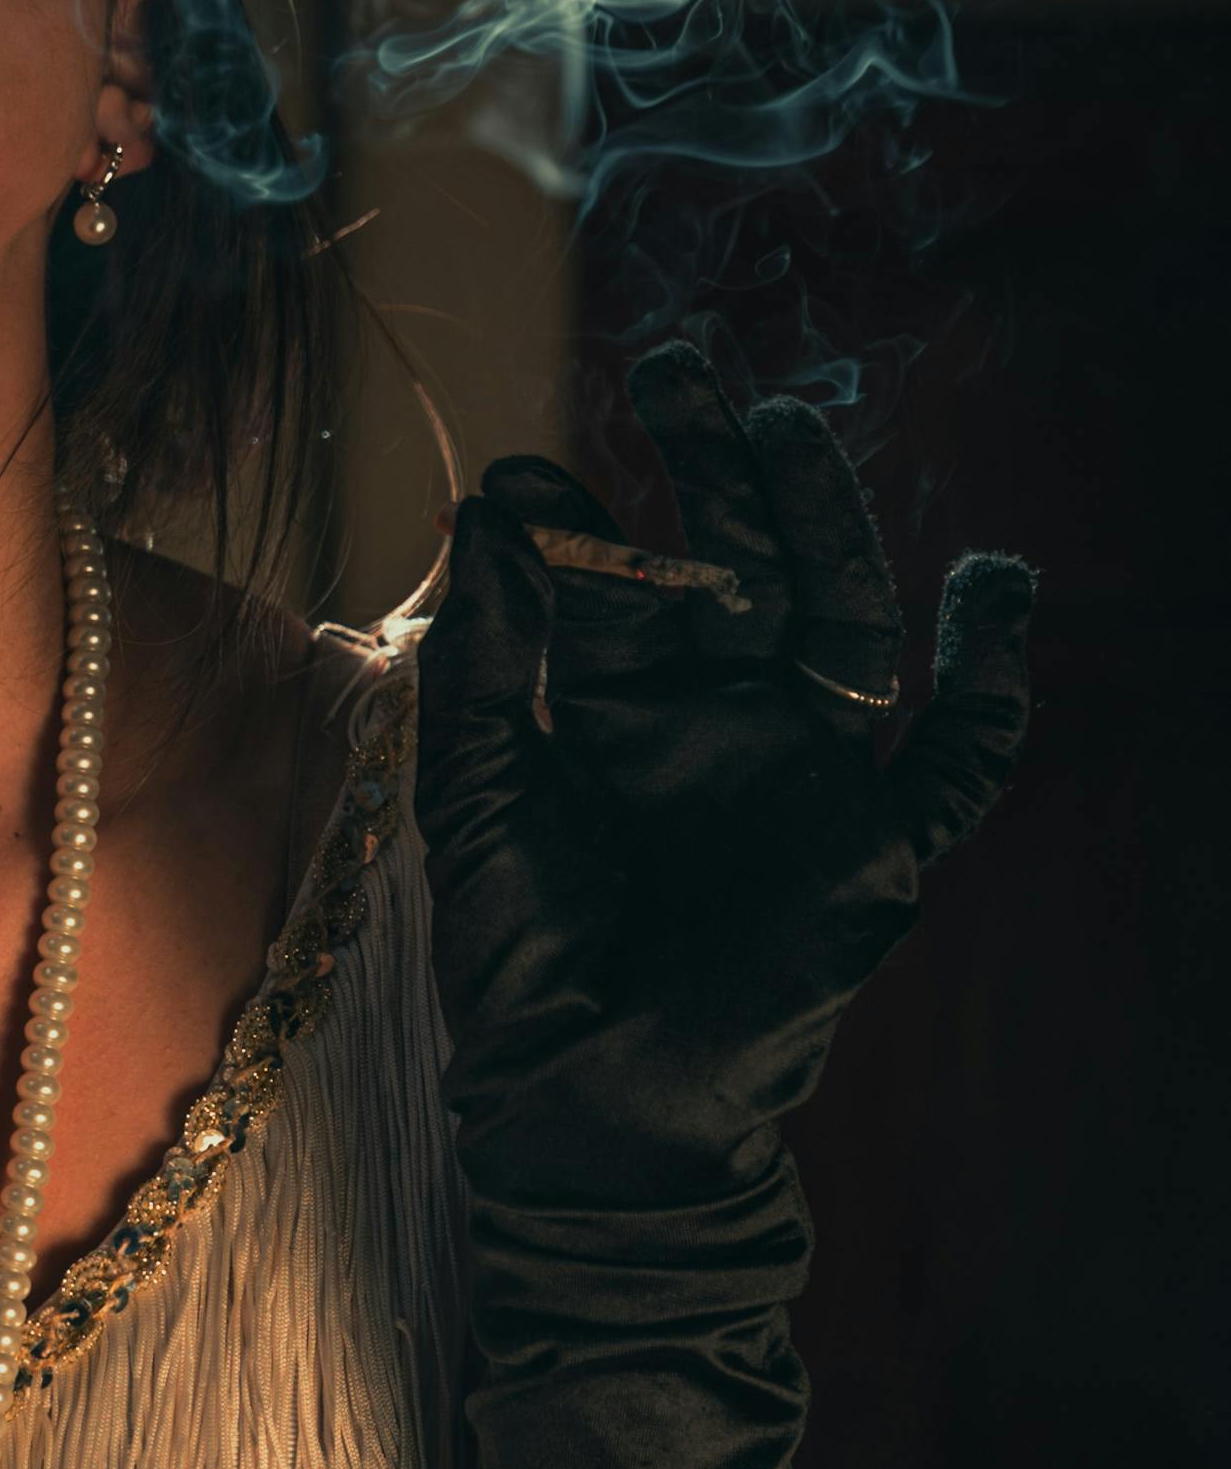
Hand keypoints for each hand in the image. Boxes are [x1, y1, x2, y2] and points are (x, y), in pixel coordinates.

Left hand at [415, 340, 1032, 1259]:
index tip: (536, 477)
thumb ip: (483, 661)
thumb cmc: (518, 956)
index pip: (618, 581)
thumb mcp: (474, 794)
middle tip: (681, 369)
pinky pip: (959, 753)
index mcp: (619, 707)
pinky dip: (992, 673)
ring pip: (840, 618)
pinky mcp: (876, 844)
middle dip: (716, 469)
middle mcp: (720, 719)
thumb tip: (491, 514)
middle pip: (741, 564)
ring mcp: (805, 771)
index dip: (583, 522)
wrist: (586, 1099)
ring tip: (788, 427)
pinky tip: (994, 584)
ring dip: (826, 521)